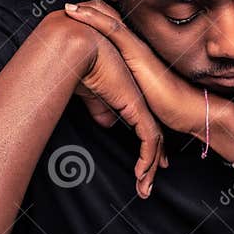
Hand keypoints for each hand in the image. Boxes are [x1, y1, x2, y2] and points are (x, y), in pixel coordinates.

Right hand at [42, 11, 165, 198]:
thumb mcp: (90, 91)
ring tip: (144, 189)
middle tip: (148, 184)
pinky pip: (149, 141)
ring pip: (154, 142)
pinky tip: (140, 176)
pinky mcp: (137, 107)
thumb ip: (101, 107)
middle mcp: (137, 99)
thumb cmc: (80, 60)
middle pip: (153, 136)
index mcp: (127, 94)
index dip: (147, 147)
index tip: (144, 165)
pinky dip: (147, 160)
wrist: (81, 44)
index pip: (144, 124)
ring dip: (149, 168)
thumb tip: (105, 123)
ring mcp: (139, 103)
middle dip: (152, 162)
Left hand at [63, 0, 201, 135]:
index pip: (114, 32)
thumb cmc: (171, 106)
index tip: (77, 20)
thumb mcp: (141, 98)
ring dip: (87, 12)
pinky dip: (92, 19)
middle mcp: (137, 46)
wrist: (191, 107)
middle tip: (69, 9)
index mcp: (138, 55)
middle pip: (110, 21)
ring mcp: (137, 47)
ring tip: (68, 8)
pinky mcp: (136, 53)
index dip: (97, 23)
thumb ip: (126, 95)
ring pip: (108, 21)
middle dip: (90, 12)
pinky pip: (111, 29)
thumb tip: (107, 107)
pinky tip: (76, 13)